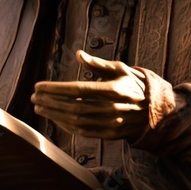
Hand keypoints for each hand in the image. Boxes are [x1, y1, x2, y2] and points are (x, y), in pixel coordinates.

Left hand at [31, 50, 149, 139]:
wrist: (156, 111)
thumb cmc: (135, 86)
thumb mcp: (121, 69)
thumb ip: (98, 64)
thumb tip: (78, 54)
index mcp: (114, 90)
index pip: (78, 90)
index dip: (55, 89)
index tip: (38, 86)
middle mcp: (112, 109)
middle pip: (73, 107)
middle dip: (49, 102)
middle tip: (34, 97)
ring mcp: (111, 124)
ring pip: (75, 121)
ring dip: (53, 114)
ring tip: (39, 107)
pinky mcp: (110, 135)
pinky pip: (82, 132)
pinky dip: (65, 125)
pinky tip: (54, 118)